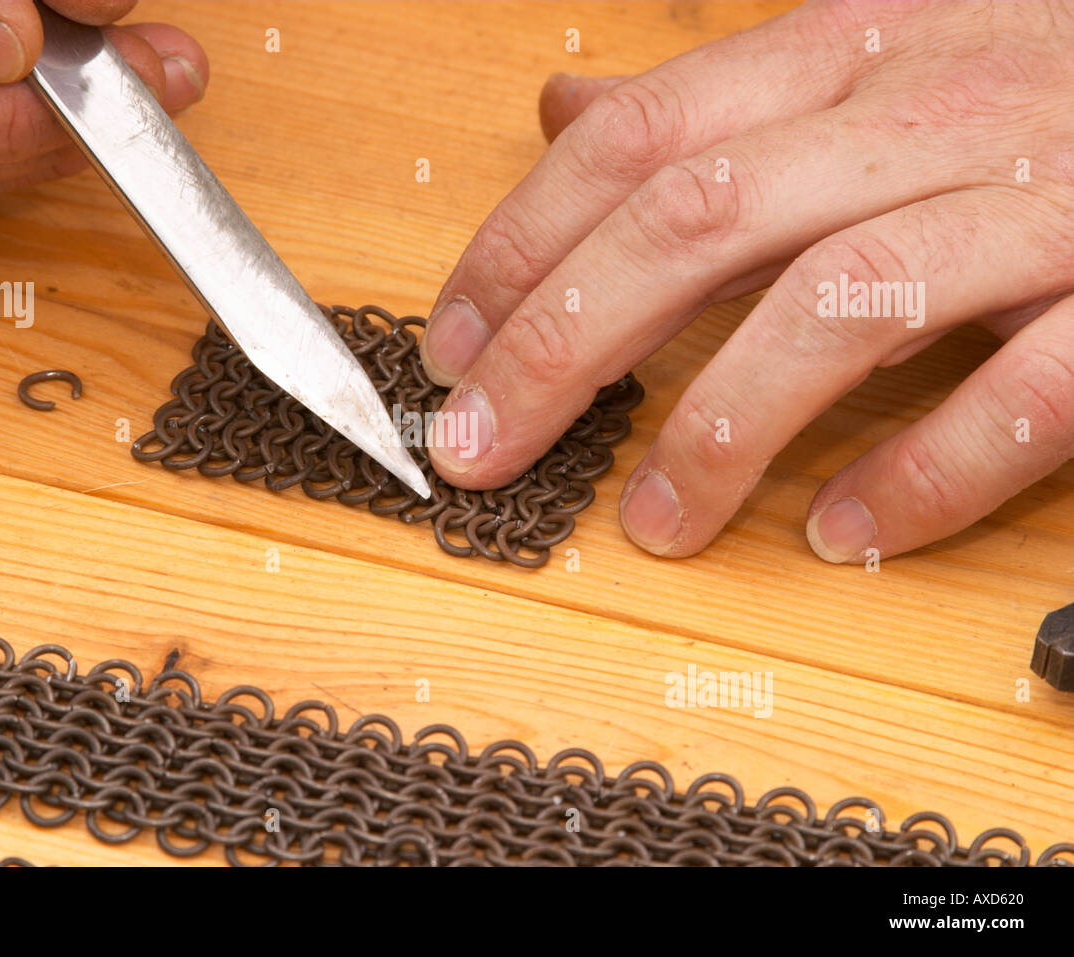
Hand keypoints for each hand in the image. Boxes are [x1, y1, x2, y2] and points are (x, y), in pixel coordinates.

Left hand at [420, 0, 1073, 562]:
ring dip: (721, 429)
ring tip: (653, 525)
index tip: (453, 346)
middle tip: (484, 445)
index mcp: (848, 51)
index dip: (522, 244)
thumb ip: (716, 102)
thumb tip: (566, 108)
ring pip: (841, 303)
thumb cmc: (1035, 89)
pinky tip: (842, 532)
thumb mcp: (867, 60)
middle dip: (565, 342)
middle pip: (700, 219)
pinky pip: (1017, 395)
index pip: (640, 140)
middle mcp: (928, 113)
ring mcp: (1036, 205)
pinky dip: (921, 473)